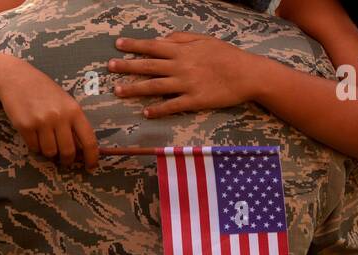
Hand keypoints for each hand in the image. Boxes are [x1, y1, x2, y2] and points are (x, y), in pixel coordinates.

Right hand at [0, 61, 98, 169]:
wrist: (17, 79)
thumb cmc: (43, 91)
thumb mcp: (65, 102)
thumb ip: (73, 123)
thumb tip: (80, 150)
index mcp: (74, 111)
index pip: (88, 140)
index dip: (91, 157)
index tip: (91, 167)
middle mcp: (59, 117)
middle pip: (68, 151)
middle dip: (67, 160)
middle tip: (64, 160)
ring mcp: (41, 122)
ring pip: (50, 152)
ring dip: (48, 151)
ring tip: (45, 140)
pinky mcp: (25, 126)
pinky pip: (34, 147)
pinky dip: (35, 146)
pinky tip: (33, 134)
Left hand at [109, 32, 263, 117]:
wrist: (249, 74)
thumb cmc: (227, 55)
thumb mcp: (205, 40)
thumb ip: (182, 38)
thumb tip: (162, 38)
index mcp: (183, 51)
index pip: (153, 47)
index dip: (134, 46)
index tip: (118, 45)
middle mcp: (181, 66)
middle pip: (148, 66)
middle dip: (127, 66)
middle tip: (109, 67)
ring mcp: (187, 84)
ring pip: (155, 86)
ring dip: (135, 88)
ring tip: (117, 91)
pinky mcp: (195, 100)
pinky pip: (172, 105)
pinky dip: (158, 109)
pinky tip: (145, 112)